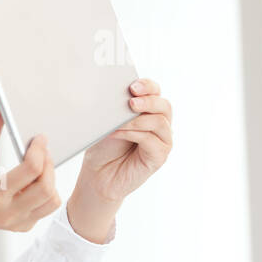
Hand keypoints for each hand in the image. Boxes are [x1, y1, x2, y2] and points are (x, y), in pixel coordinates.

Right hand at [0, 101, 61, 234]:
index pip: (30, 171)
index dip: (39, 150)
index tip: (39, 138)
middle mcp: (8, 212)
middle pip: (46, 187)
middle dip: (48, 165)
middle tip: (42, 152)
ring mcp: (18, 222)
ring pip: (52, 200)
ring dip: (50, 179)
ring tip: (39, 168)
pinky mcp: (24, 226)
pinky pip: (46, 208)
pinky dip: (45, 193)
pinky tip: (32, 184)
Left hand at [73, 77, 172, 204]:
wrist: (98, 175)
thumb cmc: (103, 147)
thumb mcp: (108, 123)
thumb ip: (117, 109)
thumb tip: (116, 96)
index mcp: (148, 111)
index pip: (156, 91)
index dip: (148, 86)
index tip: (133, 86)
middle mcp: (159, 124)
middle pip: (164, 105)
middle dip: (148, 101)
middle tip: (131, 102)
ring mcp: (162, 140)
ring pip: (159, 122)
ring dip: (137, 120)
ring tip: (117, 122)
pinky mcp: (159, 156)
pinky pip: (152, 141)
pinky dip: (134, 135)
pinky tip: (117, 133)